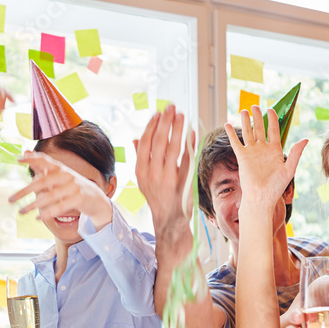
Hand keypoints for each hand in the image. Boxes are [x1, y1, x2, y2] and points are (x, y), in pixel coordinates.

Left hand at [9, 152, 112, 226]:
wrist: (96, 199)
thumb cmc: (72, 187)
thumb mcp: (58, 176)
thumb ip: (41, 166)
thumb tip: (24, 152)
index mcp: (60, 168)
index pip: (45, 160)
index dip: (32, 159)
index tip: (18, 160)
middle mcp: (67, 175)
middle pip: (42, 182)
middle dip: (25, 191)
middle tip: (11, 199)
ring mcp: (74, 186)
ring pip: (50, 196)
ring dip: (33, 205)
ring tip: (21, 212)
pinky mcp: (80, 198)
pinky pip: (61, 206)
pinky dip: (49, 212)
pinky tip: (39, 217)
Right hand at [133, 104, 196, 226]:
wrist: (168, 220)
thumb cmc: (156, 196)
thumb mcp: (143, 178)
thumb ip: (141, 158)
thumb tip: (136, 139)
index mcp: (141, 171)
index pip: (145, 143)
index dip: (152, 126)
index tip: (158, 113)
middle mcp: (153, 174)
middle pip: (159, 142)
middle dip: (165, 122)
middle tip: (171, 107)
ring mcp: (169, 178)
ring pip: (174, 147)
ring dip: (178, 129)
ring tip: (181, 115)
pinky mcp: (184, 181)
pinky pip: (188, 158)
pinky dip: (190, 144)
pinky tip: (192, 132)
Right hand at [230, 106, 307, 210]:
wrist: (261, 197)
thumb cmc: (276, 187)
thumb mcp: (289, 169)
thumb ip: (296, 153)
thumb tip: (305, 139)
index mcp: (275, 151)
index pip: (274, 130)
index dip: (273, 119)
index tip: (272, 109)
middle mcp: (263, 149)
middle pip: (260, 128)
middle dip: (258, 116)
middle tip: (255, 106)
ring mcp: (252, 152)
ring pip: (248, 133)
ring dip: (245, 122)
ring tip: (244, 110)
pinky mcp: (242, 157)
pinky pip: (236, 142)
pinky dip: (231, 133)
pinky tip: (227, 124)